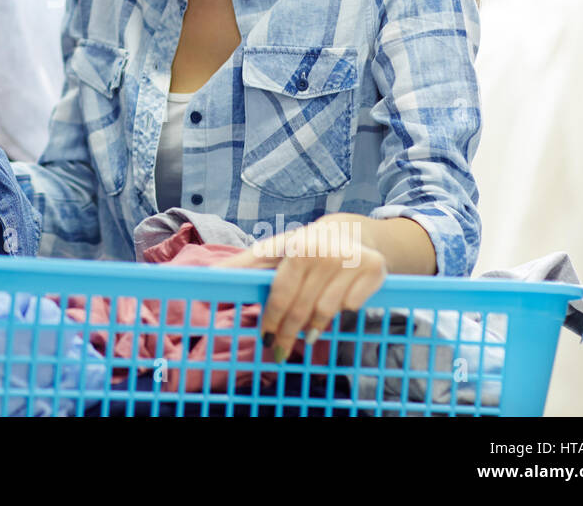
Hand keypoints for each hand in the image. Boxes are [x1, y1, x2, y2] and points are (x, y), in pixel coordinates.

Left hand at [215, 217, 387, 362]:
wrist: (351, 231)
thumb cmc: (304, 246)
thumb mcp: (274, 251)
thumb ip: (244, 264)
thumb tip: (207, 274)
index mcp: (296, 246)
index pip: (281, 292)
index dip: (272, 318)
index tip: (264, 338)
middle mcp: (325, 251)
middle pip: (302, 308)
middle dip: (286, 333)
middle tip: (277, 351)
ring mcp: (351, 260)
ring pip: (327, 312)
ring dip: (313, 327)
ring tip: (306, 334)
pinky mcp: (375, 269)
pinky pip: (352, 306)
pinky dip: (341, 312)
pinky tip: (336, 307)